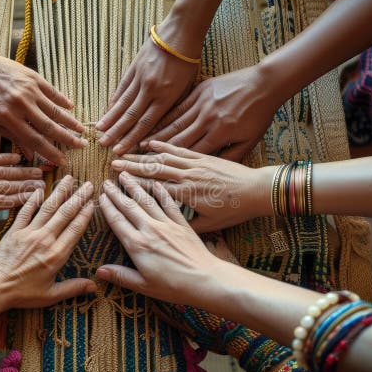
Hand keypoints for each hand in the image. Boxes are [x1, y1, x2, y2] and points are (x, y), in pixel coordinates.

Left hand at [0, 53, 86, 164]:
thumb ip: (12, 137)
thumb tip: (29, 154)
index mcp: (9, 118)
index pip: (35, 140)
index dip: (50, 152)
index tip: (62, 161)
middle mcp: (22, 105)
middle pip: (49, 126)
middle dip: (67, 138)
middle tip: (81, 146)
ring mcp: (30, 90)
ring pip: (55, 110)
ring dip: (70, 121)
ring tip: (82, 130)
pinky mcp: (34, 78)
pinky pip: (52, 92)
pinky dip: (63, 100)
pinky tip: (71, 107)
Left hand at [0, 176, 97, 309]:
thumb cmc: (22, 294)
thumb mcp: (51, 295)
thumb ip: (73, 288)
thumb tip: (95, 287)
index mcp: (56, 255)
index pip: (75, 229)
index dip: (85, 214)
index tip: (93, 202)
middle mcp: (44, 240)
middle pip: (65, 214)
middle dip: (78, 198)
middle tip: (89, 185)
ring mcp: (28, 233)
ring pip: (48, 208)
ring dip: (60, 192)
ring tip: (69, 178)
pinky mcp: (14, 231)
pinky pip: (25, 211)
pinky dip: (33, 199)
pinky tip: (40, 189)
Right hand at [96, 19, 200, 154]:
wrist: (181, 34)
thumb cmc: (189, 63)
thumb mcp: (187, 88)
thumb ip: (171, 107)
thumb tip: (159, 126)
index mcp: (166, 97)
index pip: (146, 123)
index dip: (132, 138)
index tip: (121, 149)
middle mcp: (151, 89)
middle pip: (130, 116)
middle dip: (116, 132)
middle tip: (104, 145)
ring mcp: (140, 78)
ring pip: (123, 102)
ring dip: (110, 118)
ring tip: (100, 130)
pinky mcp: (134, 68)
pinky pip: (122, 88)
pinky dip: (114, 100)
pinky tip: (107, 110)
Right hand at [96, 173, 230, 308]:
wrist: (206, 280)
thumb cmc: (175, 287)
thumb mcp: (144, 286)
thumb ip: (121, 276)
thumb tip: (99, 271)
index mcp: (137, 245)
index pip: (117, 221)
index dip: (107, 207)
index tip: (100, 196)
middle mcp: (150, 230)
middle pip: (129, 206)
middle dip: (116, 193)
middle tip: (107, 181)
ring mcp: (167, 225)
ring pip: (147, 201)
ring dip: (134, 186)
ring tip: (125, 175)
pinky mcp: (182, 224)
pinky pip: (169, 204)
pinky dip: (161, 193)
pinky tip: (155, 183)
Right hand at [111, 142, 272, 230]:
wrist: (259, 192)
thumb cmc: (236, 212)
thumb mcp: (209, 226)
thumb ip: (188, 224)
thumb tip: (169, 229)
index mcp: (185, 198)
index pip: (150, 191)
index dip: (129, 188)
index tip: (112, 185)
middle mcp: (186, 179)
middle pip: (152, 170)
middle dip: (130, 167)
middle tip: (112, 163)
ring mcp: (195, 165)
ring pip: (163, 158)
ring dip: (142, 155)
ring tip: (125, 151)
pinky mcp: (203, 157)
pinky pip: (179, 148)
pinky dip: (164, 144)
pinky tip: (151, 142)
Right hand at [143, 65, 277, 160]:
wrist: (265, 84)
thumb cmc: (260, 116)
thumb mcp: (250, 142)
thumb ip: (230, 157)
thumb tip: (212, 170)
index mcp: (219, 136)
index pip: (190, 156)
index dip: (169, 167)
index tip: (151, 174)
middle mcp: (206, 122)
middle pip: (175, 144)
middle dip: (152, 156)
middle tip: (132, 162)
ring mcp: (201, 106)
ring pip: (172, 125)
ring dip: (153, 137)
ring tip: (135, 145)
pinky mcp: (199, 93)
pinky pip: (177, 108)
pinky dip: (163, 117)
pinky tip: (150, 123)